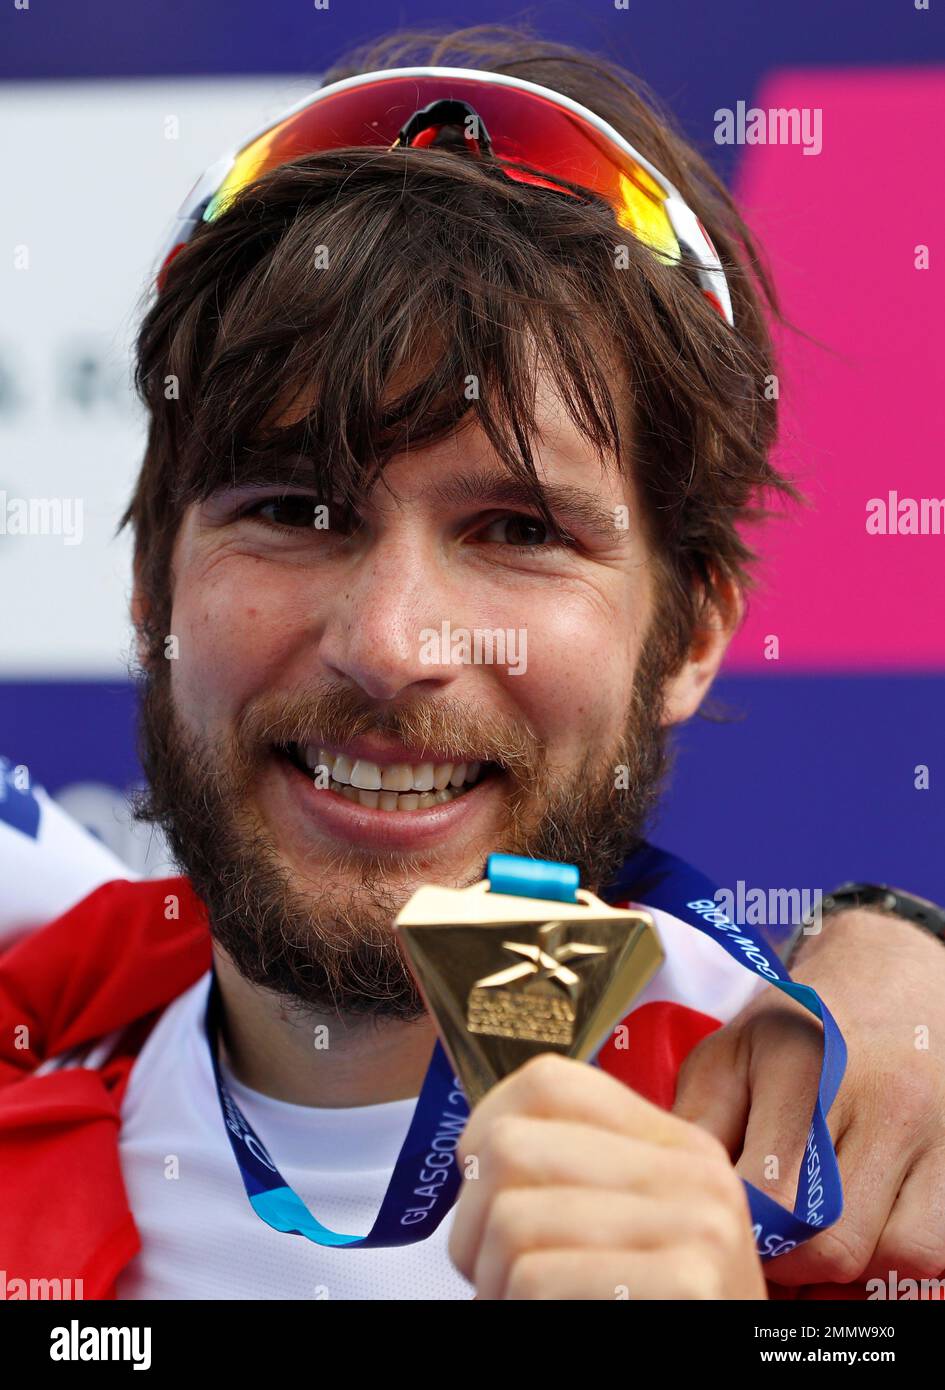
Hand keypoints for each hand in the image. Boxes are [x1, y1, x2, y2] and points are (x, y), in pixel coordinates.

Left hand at [448, 1053, 765, 1298]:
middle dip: (473, 1221)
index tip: (478, 1188)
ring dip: (490, 1278)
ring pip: (514, 1218)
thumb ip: (585, 1175)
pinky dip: (515, 1309)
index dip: (486, 1126)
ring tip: (514, 1302)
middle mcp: (695, 1172)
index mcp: (679, 1145)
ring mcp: (698, 1226)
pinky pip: (538, 1278)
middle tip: (488, 1270)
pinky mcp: (688, 1282)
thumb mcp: (641, 1227)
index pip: (552, 1082)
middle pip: (513, 1147)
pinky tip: (542, 1323)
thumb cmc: (659, 1309)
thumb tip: (478, 1148)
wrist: (738, 1377)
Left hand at [673, 909, 944, 1287]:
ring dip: (842, 1265)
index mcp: (804, 1066)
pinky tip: (862, 1223)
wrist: (890, 981)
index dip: (744, 1234)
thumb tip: (685, 1200)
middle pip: (829, 1242)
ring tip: (814, 1229)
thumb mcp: (729, 1054)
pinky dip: (891, 1258)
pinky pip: (929, 1250)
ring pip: (884, 1257)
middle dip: (788, 1260)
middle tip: (768, 1241)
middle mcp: (880, 1097)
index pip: (770, 1197)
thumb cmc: (797, 1029)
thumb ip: (698, 1126)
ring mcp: (932, 1130)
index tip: (730, 1229)